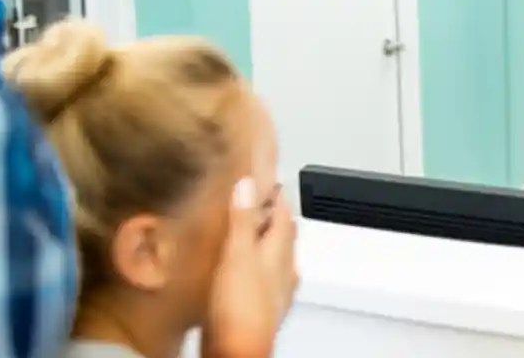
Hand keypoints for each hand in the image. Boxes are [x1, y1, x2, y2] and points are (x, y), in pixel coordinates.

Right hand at [202, 177, 299, 357]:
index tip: (270, 182)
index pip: (285, 216)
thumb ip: (243, 221)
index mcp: (280, 253)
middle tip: (260, 203)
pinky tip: (238, 273)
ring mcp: (271, 291)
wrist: (237, 351)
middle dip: (271, 220)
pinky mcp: (255, 308)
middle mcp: (281, 272)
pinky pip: (256, 280)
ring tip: (248, 233)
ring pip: (271, 259)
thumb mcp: (238, 255)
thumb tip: (247, 186)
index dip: (278, 197)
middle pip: (282, 238)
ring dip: (261, 245)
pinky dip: (249, 269)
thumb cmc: (243, 309)